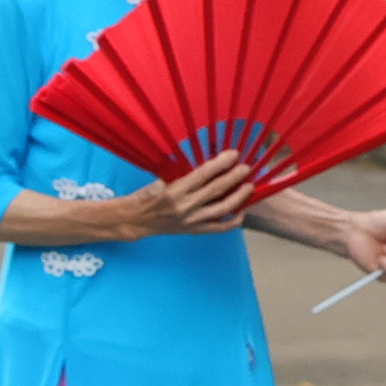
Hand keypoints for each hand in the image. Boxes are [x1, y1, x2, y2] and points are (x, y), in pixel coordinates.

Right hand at [121, 150, 250, 237]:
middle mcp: (185, 206)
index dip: (221, 163)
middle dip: (234, 177)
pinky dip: (234, 220)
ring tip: (249, 187)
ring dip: (239, 197)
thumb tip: (207, 167)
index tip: (233, 154)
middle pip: (216, 189)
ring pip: (223, 208)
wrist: (135, 221)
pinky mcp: (194, 231)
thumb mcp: (160, 181)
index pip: (203, 174)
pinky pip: (220, 228)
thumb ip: (183, 176)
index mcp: (174, 191)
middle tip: (246, 168)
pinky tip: (242, 210)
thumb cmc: (145, 197)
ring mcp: (191, 220)